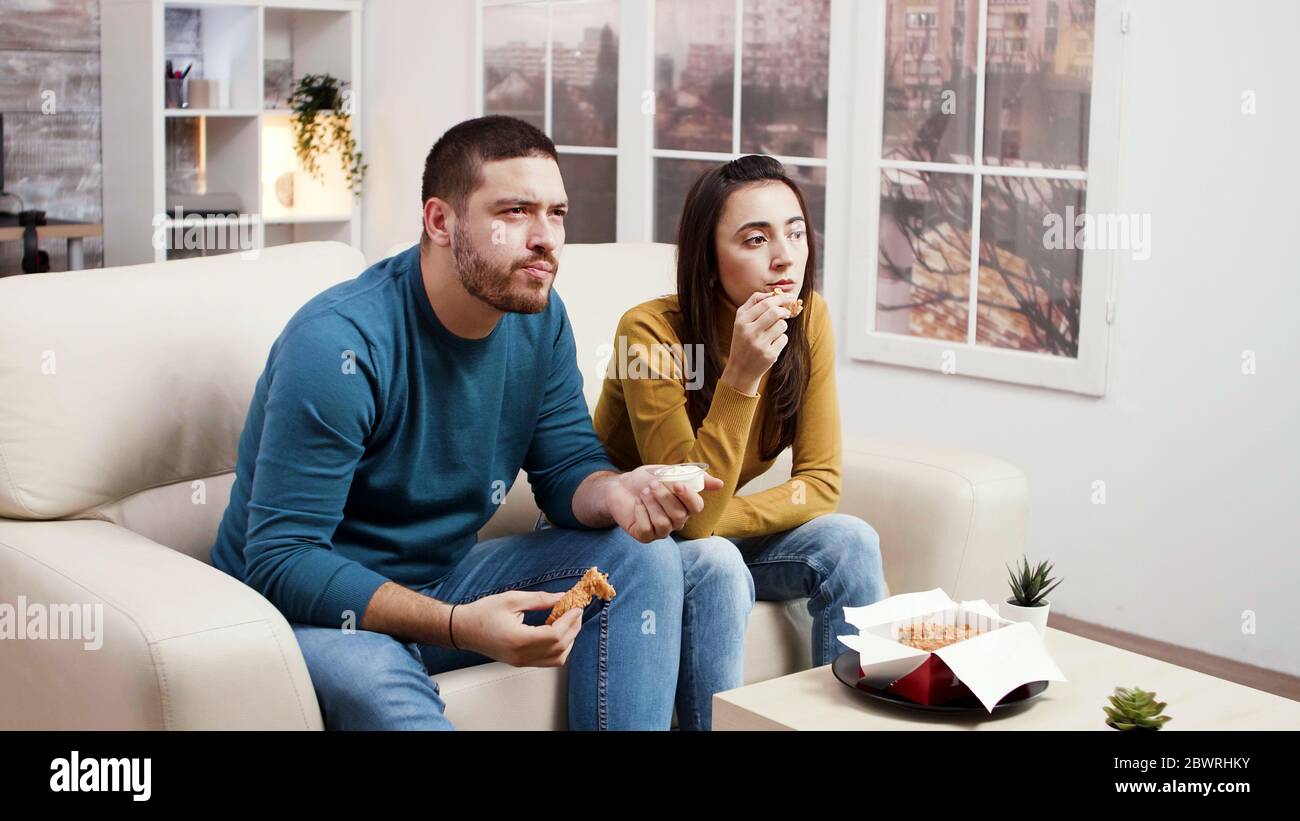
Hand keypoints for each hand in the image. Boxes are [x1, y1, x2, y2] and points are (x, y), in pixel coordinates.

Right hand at [452, 589, 581, 666]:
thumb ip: (540, 599)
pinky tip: (557, 631)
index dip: (570, 621)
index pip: (555, 636)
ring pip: (557, 659)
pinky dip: (559, 648)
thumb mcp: (512, 599)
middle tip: (576, 612)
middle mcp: (521, 656)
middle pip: (559, 648)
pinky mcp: (520, 662)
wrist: (463, 629)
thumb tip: (562, 597)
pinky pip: (547, 661)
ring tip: (568, 621)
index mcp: (518, 640)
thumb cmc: (483, 613)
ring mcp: (521, 662)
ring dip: (568, 641)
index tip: (576, 607)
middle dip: (573, 629)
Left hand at [605, 465, 723, 541]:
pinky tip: (637, 504)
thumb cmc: (647, 479)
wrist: (621, 485)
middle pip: (679, 516)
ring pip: (663, 524)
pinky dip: (640, 513)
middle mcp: (676, 521)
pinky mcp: (645, 536)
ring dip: (651, 504)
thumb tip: (720, 484)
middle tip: (652, 484)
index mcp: (686, 506)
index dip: (688, 497)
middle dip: (664, 498)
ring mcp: (661, 531)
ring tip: (643, 492)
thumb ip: (693, 477)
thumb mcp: (669, 472)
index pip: (697, 507)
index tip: (676, 484)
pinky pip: (647, 530)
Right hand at [720, 289, 798, 394]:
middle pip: (775, 311)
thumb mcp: (741, 322)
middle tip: (788, 312)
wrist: (741, 369)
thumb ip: (754, 304)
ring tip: (774, 332)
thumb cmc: (744, 341)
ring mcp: (759, 344)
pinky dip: (781, 339)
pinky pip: (784, 339)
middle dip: (785, 309)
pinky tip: (772, 345)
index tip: (789, 297)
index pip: (764, 303)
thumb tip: (775, 293)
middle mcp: (749, 331)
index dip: (780, 298)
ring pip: (782, 325)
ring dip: (782, 326)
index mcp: (741, 320)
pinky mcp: (769, 355)